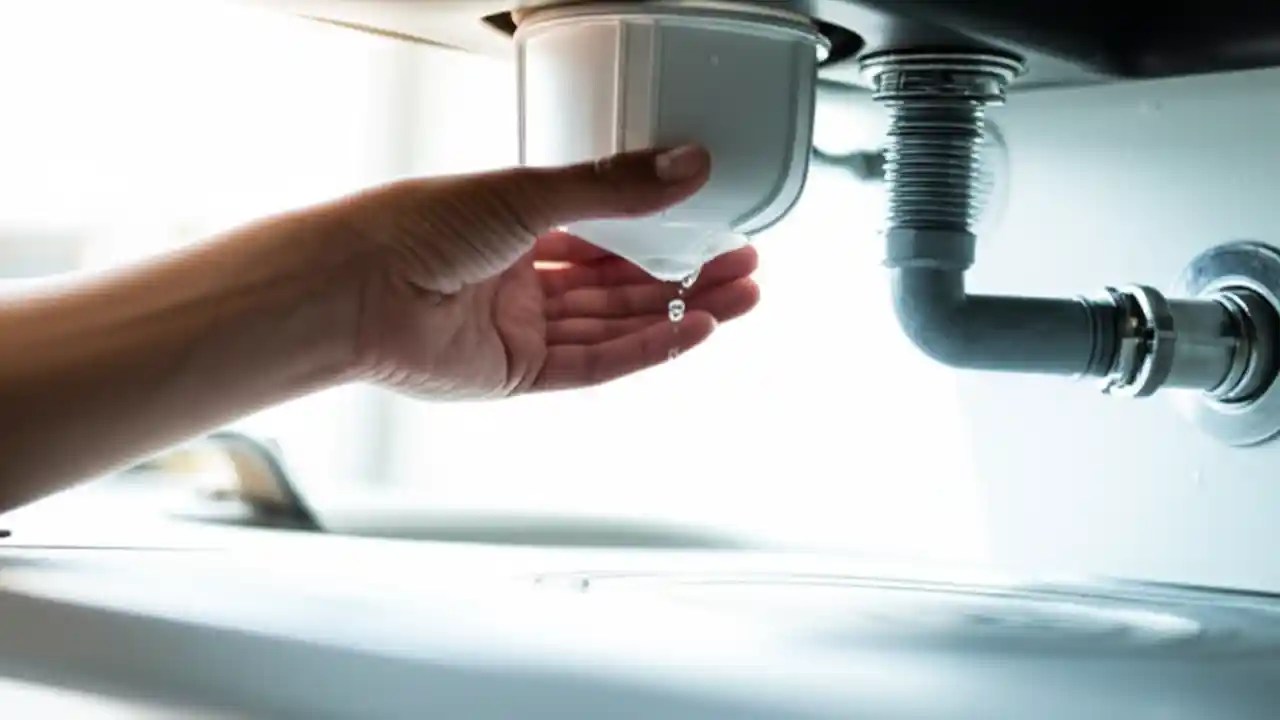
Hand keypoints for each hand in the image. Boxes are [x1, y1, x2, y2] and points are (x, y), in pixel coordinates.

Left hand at [331, 145, 759, 398]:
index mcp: (517, 228)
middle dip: (684, 276)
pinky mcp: (517, 374)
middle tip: (744, 266)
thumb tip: (689, 165)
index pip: (607, 233)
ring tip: (738, 298)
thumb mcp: (530, 193)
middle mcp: (521, 280)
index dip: (664, 231)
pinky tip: (692, 330)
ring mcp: (521, 330)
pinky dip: (645, 349)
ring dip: (677, 312)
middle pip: (620, 283)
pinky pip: (594, 364)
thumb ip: (613, 189)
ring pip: (615, 324)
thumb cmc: (419, 227)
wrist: (357, 288)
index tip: (715, 224)